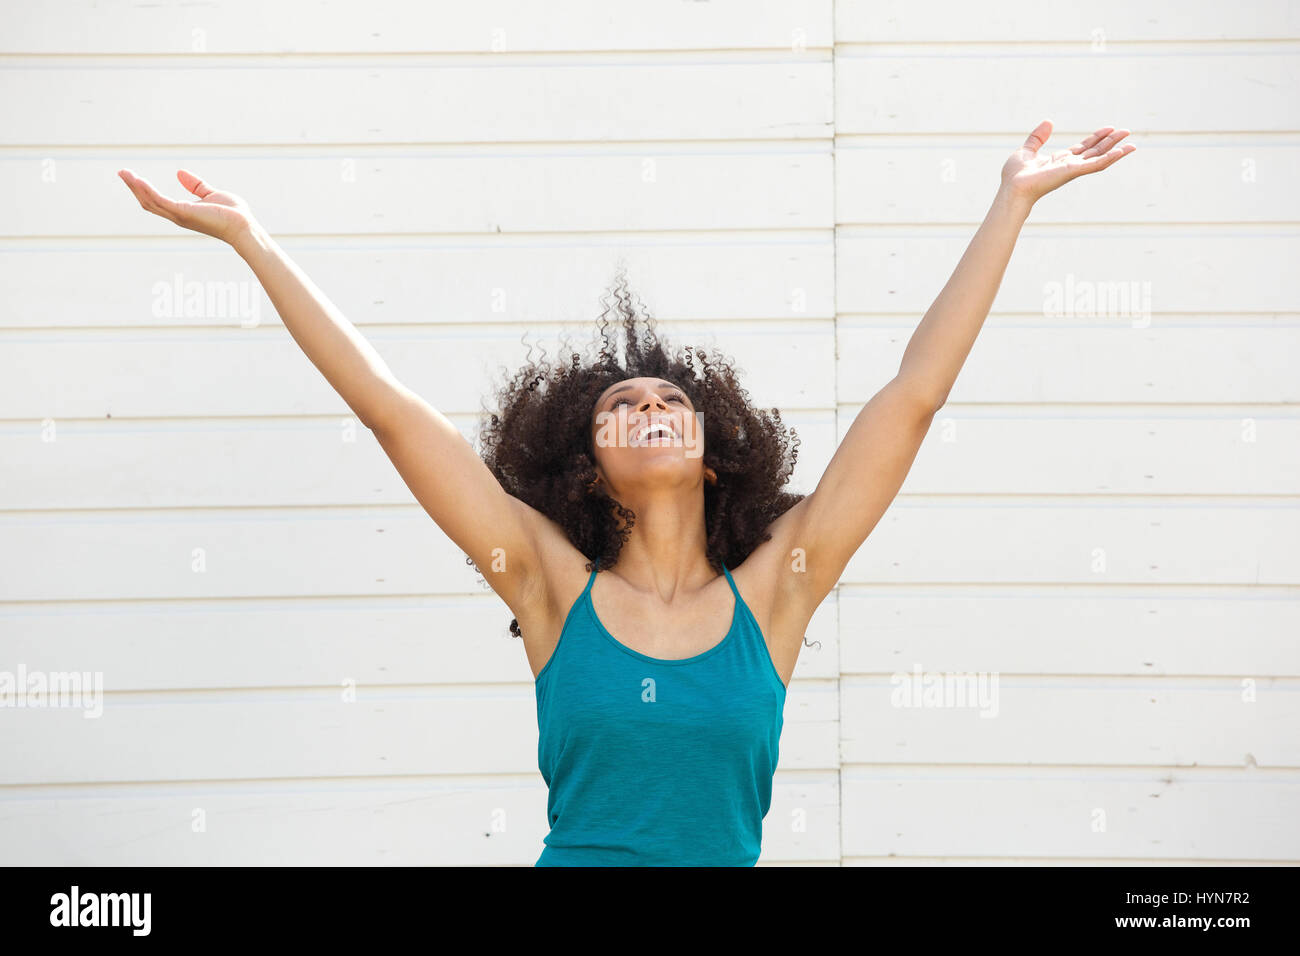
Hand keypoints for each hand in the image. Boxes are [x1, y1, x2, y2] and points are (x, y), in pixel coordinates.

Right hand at [117, 168, 257, 244]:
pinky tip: (138, 180)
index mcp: (183, 211)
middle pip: (149, 202)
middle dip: (134, 188)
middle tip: (122, 172)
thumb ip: (196, 186)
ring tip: (124, 173)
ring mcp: (180, 215)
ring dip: (136, 187)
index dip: (144, 190)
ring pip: (151, 202)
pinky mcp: (184, 213)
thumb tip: (179, 173)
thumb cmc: (232, 215)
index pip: (158, 202)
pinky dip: (148, 190)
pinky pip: (161, 201)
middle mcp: (178, 216)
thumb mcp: (211, 194)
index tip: (133, 177)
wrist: (244, 226)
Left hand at [1000, 120, 1134, 205]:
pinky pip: (1095, 165)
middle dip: (1111, 141)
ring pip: (1099, 158)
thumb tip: (1048, 122)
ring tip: (1131, 143)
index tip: (1109, 128)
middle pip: (1095, 151)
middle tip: (1126, 132)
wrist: (1013, 188)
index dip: (1096, 138)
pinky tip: (1121, 152)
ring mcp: (1073, 169)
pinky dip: (1109, 158)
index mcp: (1060, 160)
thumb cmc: (1015, 175)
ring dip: (1116, 150)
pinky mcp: (1073, 172)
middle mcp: (1069, 165)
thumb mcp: (1027, 150)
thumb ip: (1038, 137)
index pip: (1083, 148)